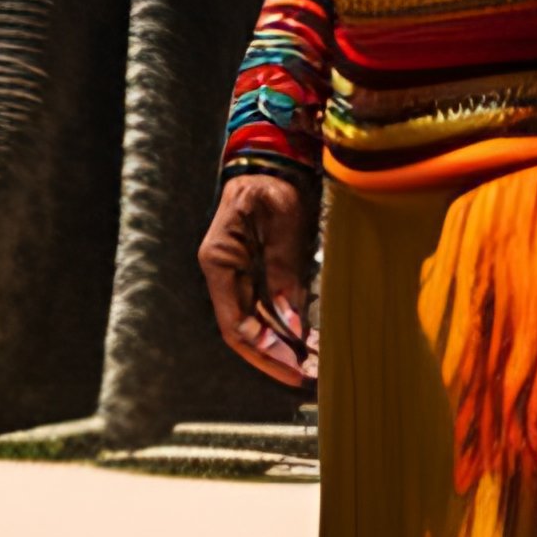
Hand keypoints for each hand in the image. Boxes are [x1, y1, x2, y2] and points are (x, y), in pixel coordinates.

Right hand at [198, 173, 318, 386]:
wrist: (272, 159)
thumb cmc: (273, 182)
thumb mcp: (282, 221)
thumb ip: (284, 269)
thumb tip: (292, 324)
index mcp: (220, 260)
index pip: (235, 323)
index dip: (264, 351)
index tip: (294, 368)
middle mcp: (223, 273)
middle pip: (245, 331)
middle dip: (276, 357)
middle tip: (310, 376)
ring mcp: (237, 274)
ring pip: (257, 324)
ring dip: (284, 346)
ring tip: (317, 364)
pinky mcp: (254, 272)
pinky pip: (266, 308)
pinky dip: (287, 327)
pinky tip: (311, 340)